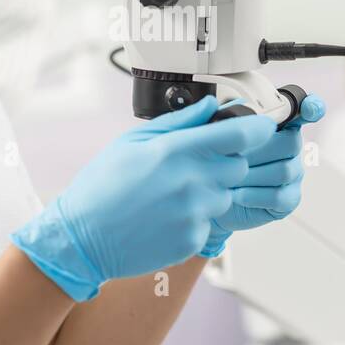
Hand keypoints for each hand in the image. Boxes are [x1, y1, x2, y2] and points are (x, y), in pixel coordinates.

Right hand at [11, 95, 273, 300]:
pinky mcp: (194, 239)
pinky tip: (167, 214)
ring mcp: (195, 214)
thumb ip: (180, 122)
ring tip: (174, 192)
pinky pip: (210, 221)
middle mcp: (192, 183)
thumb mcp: (133, 141)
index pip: (240, 135)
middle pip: (240, 165)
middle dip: (228, 160)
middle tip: (196, 163)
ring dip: (212, 190)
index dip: (258, 128)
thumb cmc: (102, 186)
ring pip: (227, 195)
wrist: (83, 239)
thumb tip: (212, 105)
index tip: (261, 126)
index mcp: (177, 151)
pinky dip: (197, 216)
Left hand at [200, 93, 326, 257]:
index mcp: (276, 125)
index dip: (311, 107)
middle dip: (258, 151)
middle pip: (291, 142)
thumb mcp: (213, 136)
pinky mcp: (289, 199)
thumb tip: (220, 105)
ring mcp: (293, 174)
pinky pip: (278, 195)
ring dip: (252, 175)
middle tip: (232, 156)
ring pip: (284, 170)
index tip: (309, 108)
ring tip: (229, 179)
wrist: (208, 199)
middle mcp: (290, 148)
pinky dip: (254, 194)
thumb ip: (221, 118)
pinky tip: (236, 194)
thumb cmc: (215, 163)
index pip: (304, 110)